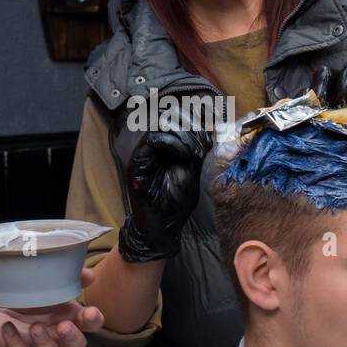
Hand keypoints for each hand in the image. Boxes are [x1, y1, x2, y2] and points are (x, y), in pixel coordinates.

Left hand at [0, 269, 104, 346]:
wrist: (1, 311)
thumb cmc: (33, 300)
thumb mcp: (50, 286)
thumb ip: (71, 278)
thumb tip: (90, 275)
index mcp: (71, 317)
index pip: (90, 323)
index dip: (93, 320)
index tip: (91, 313)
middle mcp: (58, 336)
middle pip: (75, 345)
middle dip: (72, 337)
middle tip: (64, 326)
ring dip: (44, 341)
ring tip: (35, 327)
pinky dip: (14, 340)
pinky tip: (8, 326)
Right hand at [118, 126, 212, 261]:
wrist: (161, 227)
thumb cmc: (175, 205)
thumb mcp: (192, 174)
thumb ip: (196, 155)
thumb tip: (208, 135)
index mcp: (167, 151)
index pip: (178, 124)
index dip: (195, 123)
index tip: (209, 133)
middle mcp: (154, 149)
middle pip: (169, 120)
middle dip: (189, 126)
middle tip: (202, 139)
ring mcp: (145, 154)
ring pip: (160, 126)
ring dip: (180, 133)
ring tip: (193, 149)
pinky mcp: (138, 161)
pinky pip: (152, 141)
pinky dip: (170, 142)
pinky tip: (183, 154)